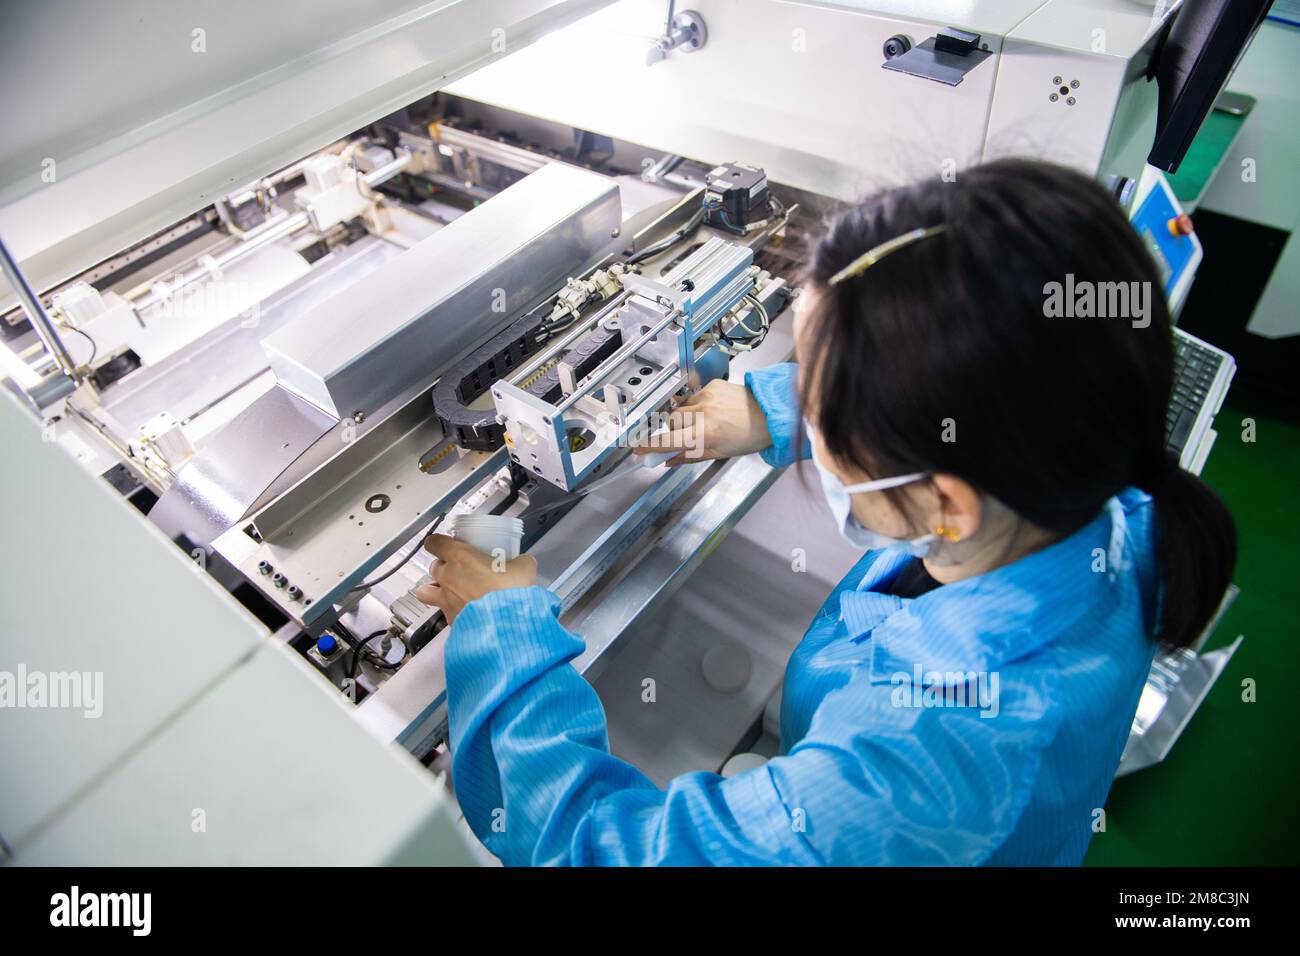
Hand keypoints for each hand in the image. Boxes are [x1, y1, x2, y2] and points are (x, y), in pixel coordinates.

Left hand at [415, 534, 537, 624]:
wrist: (507, 626)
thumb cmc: (510, 594)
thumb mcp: (524, 569)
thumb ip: (520, 562)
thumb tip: (524, 563)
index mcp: (461, 557)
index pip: (434, 543)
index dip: (439, 543)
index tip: (447, 544)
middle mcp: (448, 577)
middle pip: (433, 566)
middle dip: (444, 567)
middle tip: (461, 569)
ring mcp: (446, 600)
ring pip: (426, 591)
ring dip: (435, 589)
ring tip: (449, 591)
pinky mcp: (450, 620)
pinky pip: (442, 612)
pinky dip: (449, 611)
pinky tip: (463, 612)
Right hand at [630, 379, 771, 465]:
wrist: (771, 414)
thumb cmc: (749, 437)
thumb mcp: (718, 454)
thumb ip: (689, 456)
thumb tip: (667, 461)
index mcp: (704, 434)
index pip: (667, 441)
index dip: (649, 446)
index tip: (638, 449)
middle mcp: (703, 413)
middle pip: (670, 421)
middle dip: (673, 430)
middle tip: (686, 436)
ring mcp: (707, 396)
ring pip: (681, 408)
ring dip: (685, 417)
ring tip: (706, 422)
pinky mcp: (712, 385)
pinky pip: (693, 397)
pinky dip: (697, 405)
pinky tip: (714, 410)